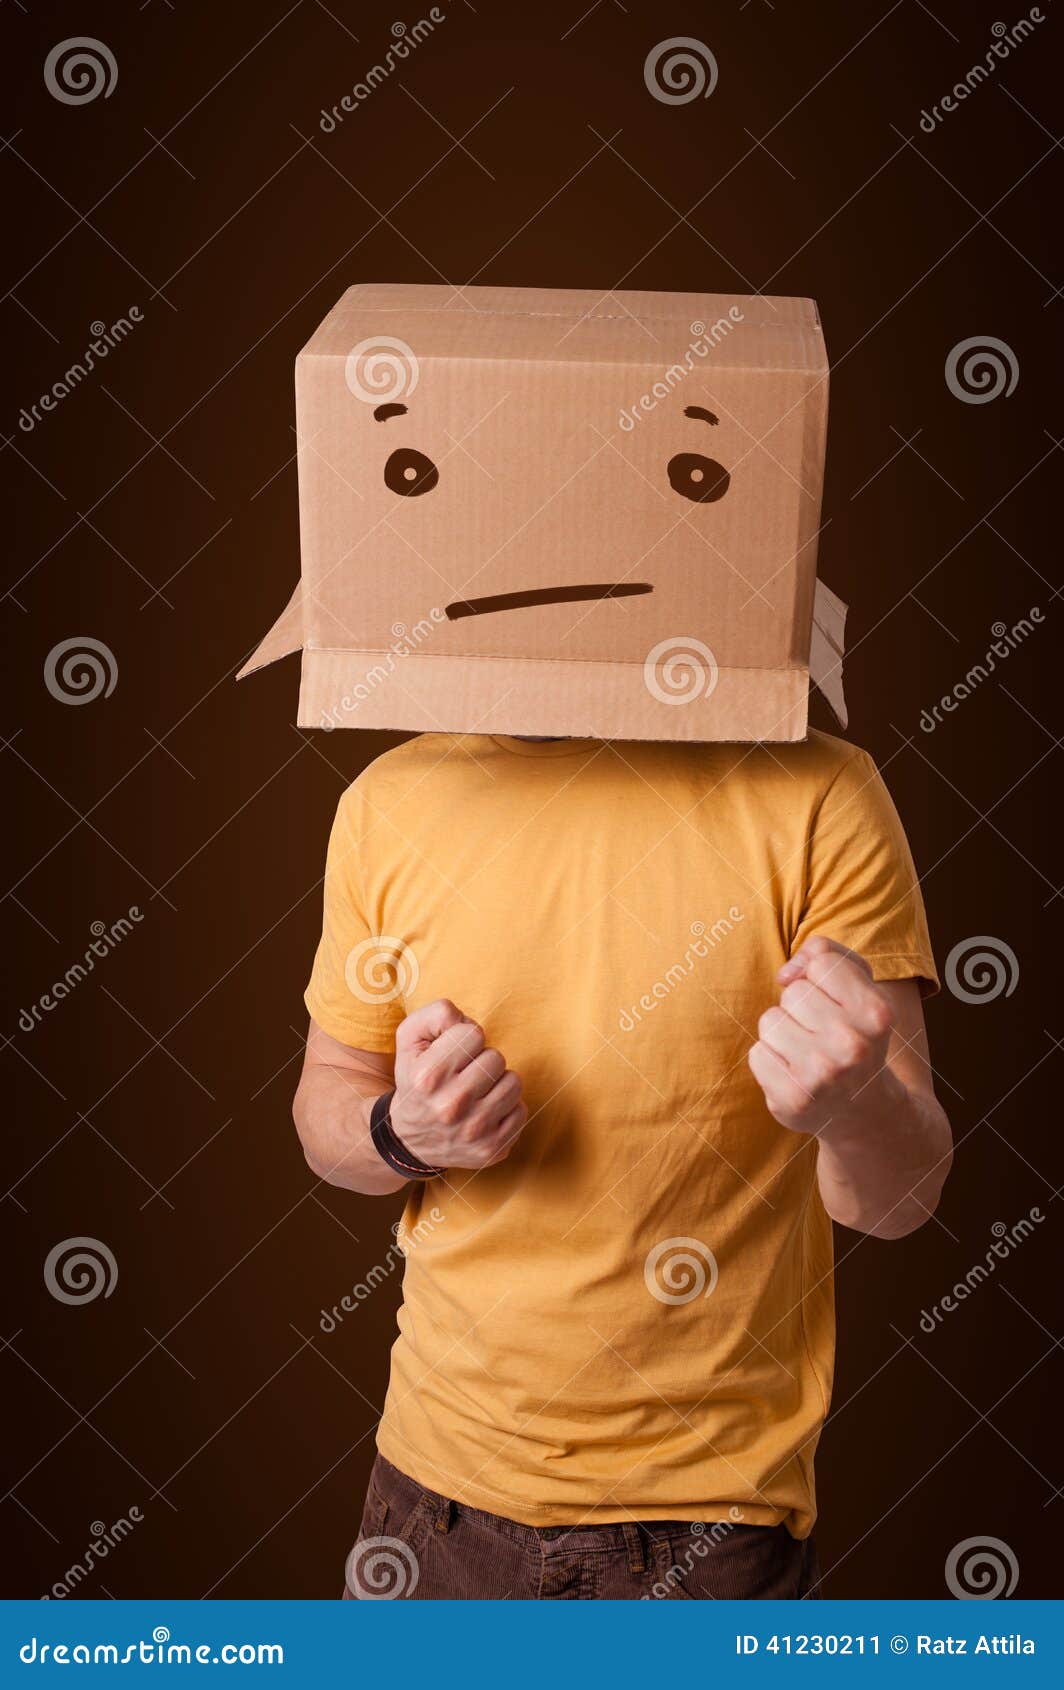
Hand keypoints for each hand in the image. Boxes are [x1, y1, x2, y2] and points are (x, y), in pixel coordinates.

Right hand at [389, 999, 526, 1169]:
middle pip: (496, 1057)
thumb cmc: (416, 1080)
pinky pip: (521, 1110)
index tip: (454, 1054)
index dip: (465, 1039)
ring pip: (513, 1082)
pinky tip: (485, 1111)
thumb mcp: (410, 1041)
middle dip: (482, 1060)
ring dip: (498, 1082)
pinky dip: (506, 1108)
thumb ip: (436, 1016)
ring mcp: (474, 1131)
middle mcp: (451, 1106)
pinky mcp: (492, 1149)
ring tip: (479, 1091)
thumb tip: (465, 1020)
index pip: (473, 1034)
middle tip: (466, 1074)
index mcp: (428, 1076)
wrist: (410, 1140)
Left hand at [748, 936, 896, 1135]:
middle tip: (824, 1036)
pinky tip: (796, 1075)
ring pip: (770, 1020)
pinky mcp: (793, 1098)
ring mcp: (822, 1074)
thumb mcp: (860, 984)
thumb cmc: (855, 1032)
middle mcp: (853, 1045)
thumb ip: (826, 953)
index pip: (821, 962)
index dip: (822, 979)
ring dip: (783, 1034)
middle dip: (802, 1008)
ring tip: (809, 1054)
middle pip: (793, 991)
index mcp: (876, 1012)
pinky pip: (757, 1054)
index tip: (836, 1003)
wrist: (864, 1108)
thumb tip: (785, 974)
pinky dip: (770, 1061)